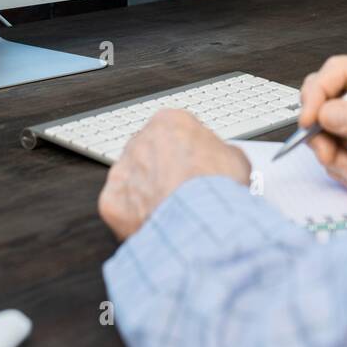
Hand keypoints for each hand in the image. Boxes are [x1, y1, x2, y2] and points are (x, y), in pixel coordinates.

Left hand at [98, 109, 250, 240]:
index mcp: (169, 122)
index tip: (193, 165)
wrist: (202, 218)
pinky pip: (121, 208)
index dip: (185, 151)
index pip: (172, 132)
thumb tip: (219, 162)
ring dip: (146, 194)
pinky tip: (156, 224)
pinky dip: (134, 217)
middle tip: (181, 191)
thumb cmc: (218, 186)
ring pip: (131, 180)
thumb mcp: (234, 158)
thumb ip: (217, 153)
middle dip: (161, 171)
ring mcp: (123, 171)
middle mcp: (140, 141)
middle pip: (147, 154)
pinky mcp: (112, 201)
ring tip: (170, 212)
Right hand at [299, 56, 346, 191]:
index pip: (339, 71)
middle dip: (322, 131)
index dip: (317, 94)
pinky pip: (339, 139)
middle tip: (329, 157)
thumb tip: (329, 112)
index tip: (310, 122)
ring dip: (331, 152)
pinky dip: (339, 160)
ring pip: (329, 122)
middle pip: (328, 98)